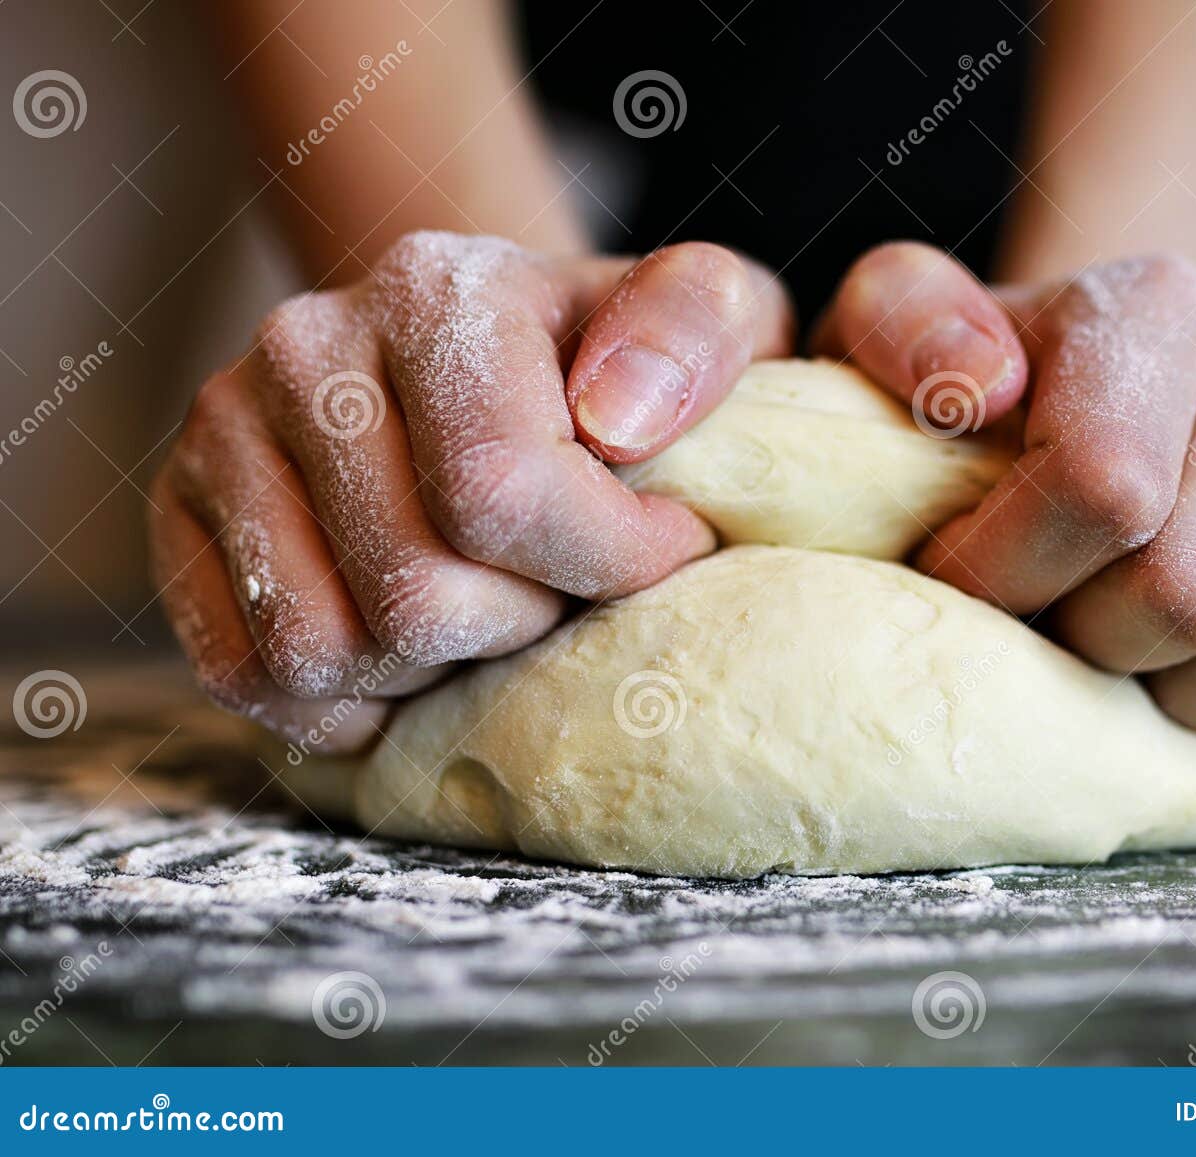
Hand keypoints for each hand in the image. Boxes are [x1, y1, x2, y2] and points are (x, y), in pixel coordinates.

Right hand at [150, 232, 791, 750]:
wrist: (506, 360)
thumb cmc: (623, 367)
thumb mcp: (709, 319)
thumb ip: (698, 330)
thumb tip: (619, 415)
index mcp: (436, 289)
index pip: (500, 492)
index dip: (608, 562)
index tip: (666, 546)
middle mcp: (307, 347)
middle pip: (415, 595)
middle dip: (524, 623)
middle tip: (562, 580)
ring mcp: (226, 432)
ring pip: (323, 650)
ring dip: (434, 668)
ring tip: (490, 607)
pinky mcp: (181, 516)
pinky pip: (248, 676)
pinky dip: (345, 702)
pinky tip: (415, 652)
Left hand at [817, 243, 1195, 754]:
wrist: (1122, 390)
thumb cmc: (991, 395)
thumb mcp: (900, 334)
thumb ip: (901, 326)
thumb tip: (978, 388)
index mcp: (1149, 309)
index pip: (1101, 482)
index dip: (1010, 573)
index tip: (961, 586)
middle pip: (1195, 586)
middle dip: (1096, 646)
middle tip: (1057, 630)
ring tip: (1142, 666)